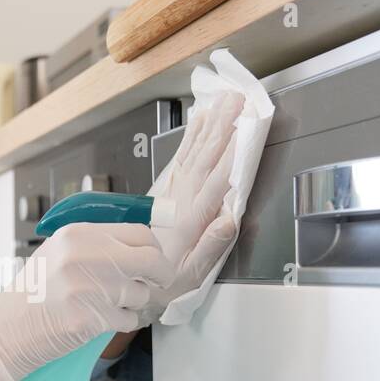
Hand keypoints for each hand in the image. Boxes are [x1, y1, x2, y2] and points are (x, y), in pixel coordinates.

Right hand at [0, 222, 174, 380]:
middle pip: (150, 260)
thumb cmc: (36, 291)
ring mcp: (90, 288)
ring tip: (105, 302)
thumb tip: (142, 246)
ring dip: (132, 301)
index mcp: (79, 235)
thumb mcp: (60, 251)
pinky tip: (98, 318)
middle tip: (158, 281)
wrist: (9, 327)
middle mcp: (86, 257)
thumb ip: (98, 244)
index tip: (155, 259)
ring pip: (141, 294)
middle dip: (161, 273)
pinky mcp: (92, 318)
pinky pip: (128, 319)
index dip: (153, 249)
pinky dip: (120, 321)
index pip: (139, 234)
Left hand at [139, 90, 243, 325]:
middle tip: (238, 100)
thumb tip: (230, 219)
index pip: (216, 180)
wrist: (132, 280)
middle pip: (205, 158)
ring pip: (194, 152)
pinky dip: (191, 136)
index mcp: (191, 219)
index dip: (232, 154)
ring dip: (210, 126)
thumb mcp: (192, 274)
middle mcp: (181, 201)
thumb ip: (212, 245)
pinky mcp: (166, 191)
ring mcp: (173, 193)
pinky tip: (201, 119)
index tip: (247, 130)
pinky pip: (180, 157)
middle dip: (223, 128)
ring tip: (224, 101)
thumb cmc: (166, 280)